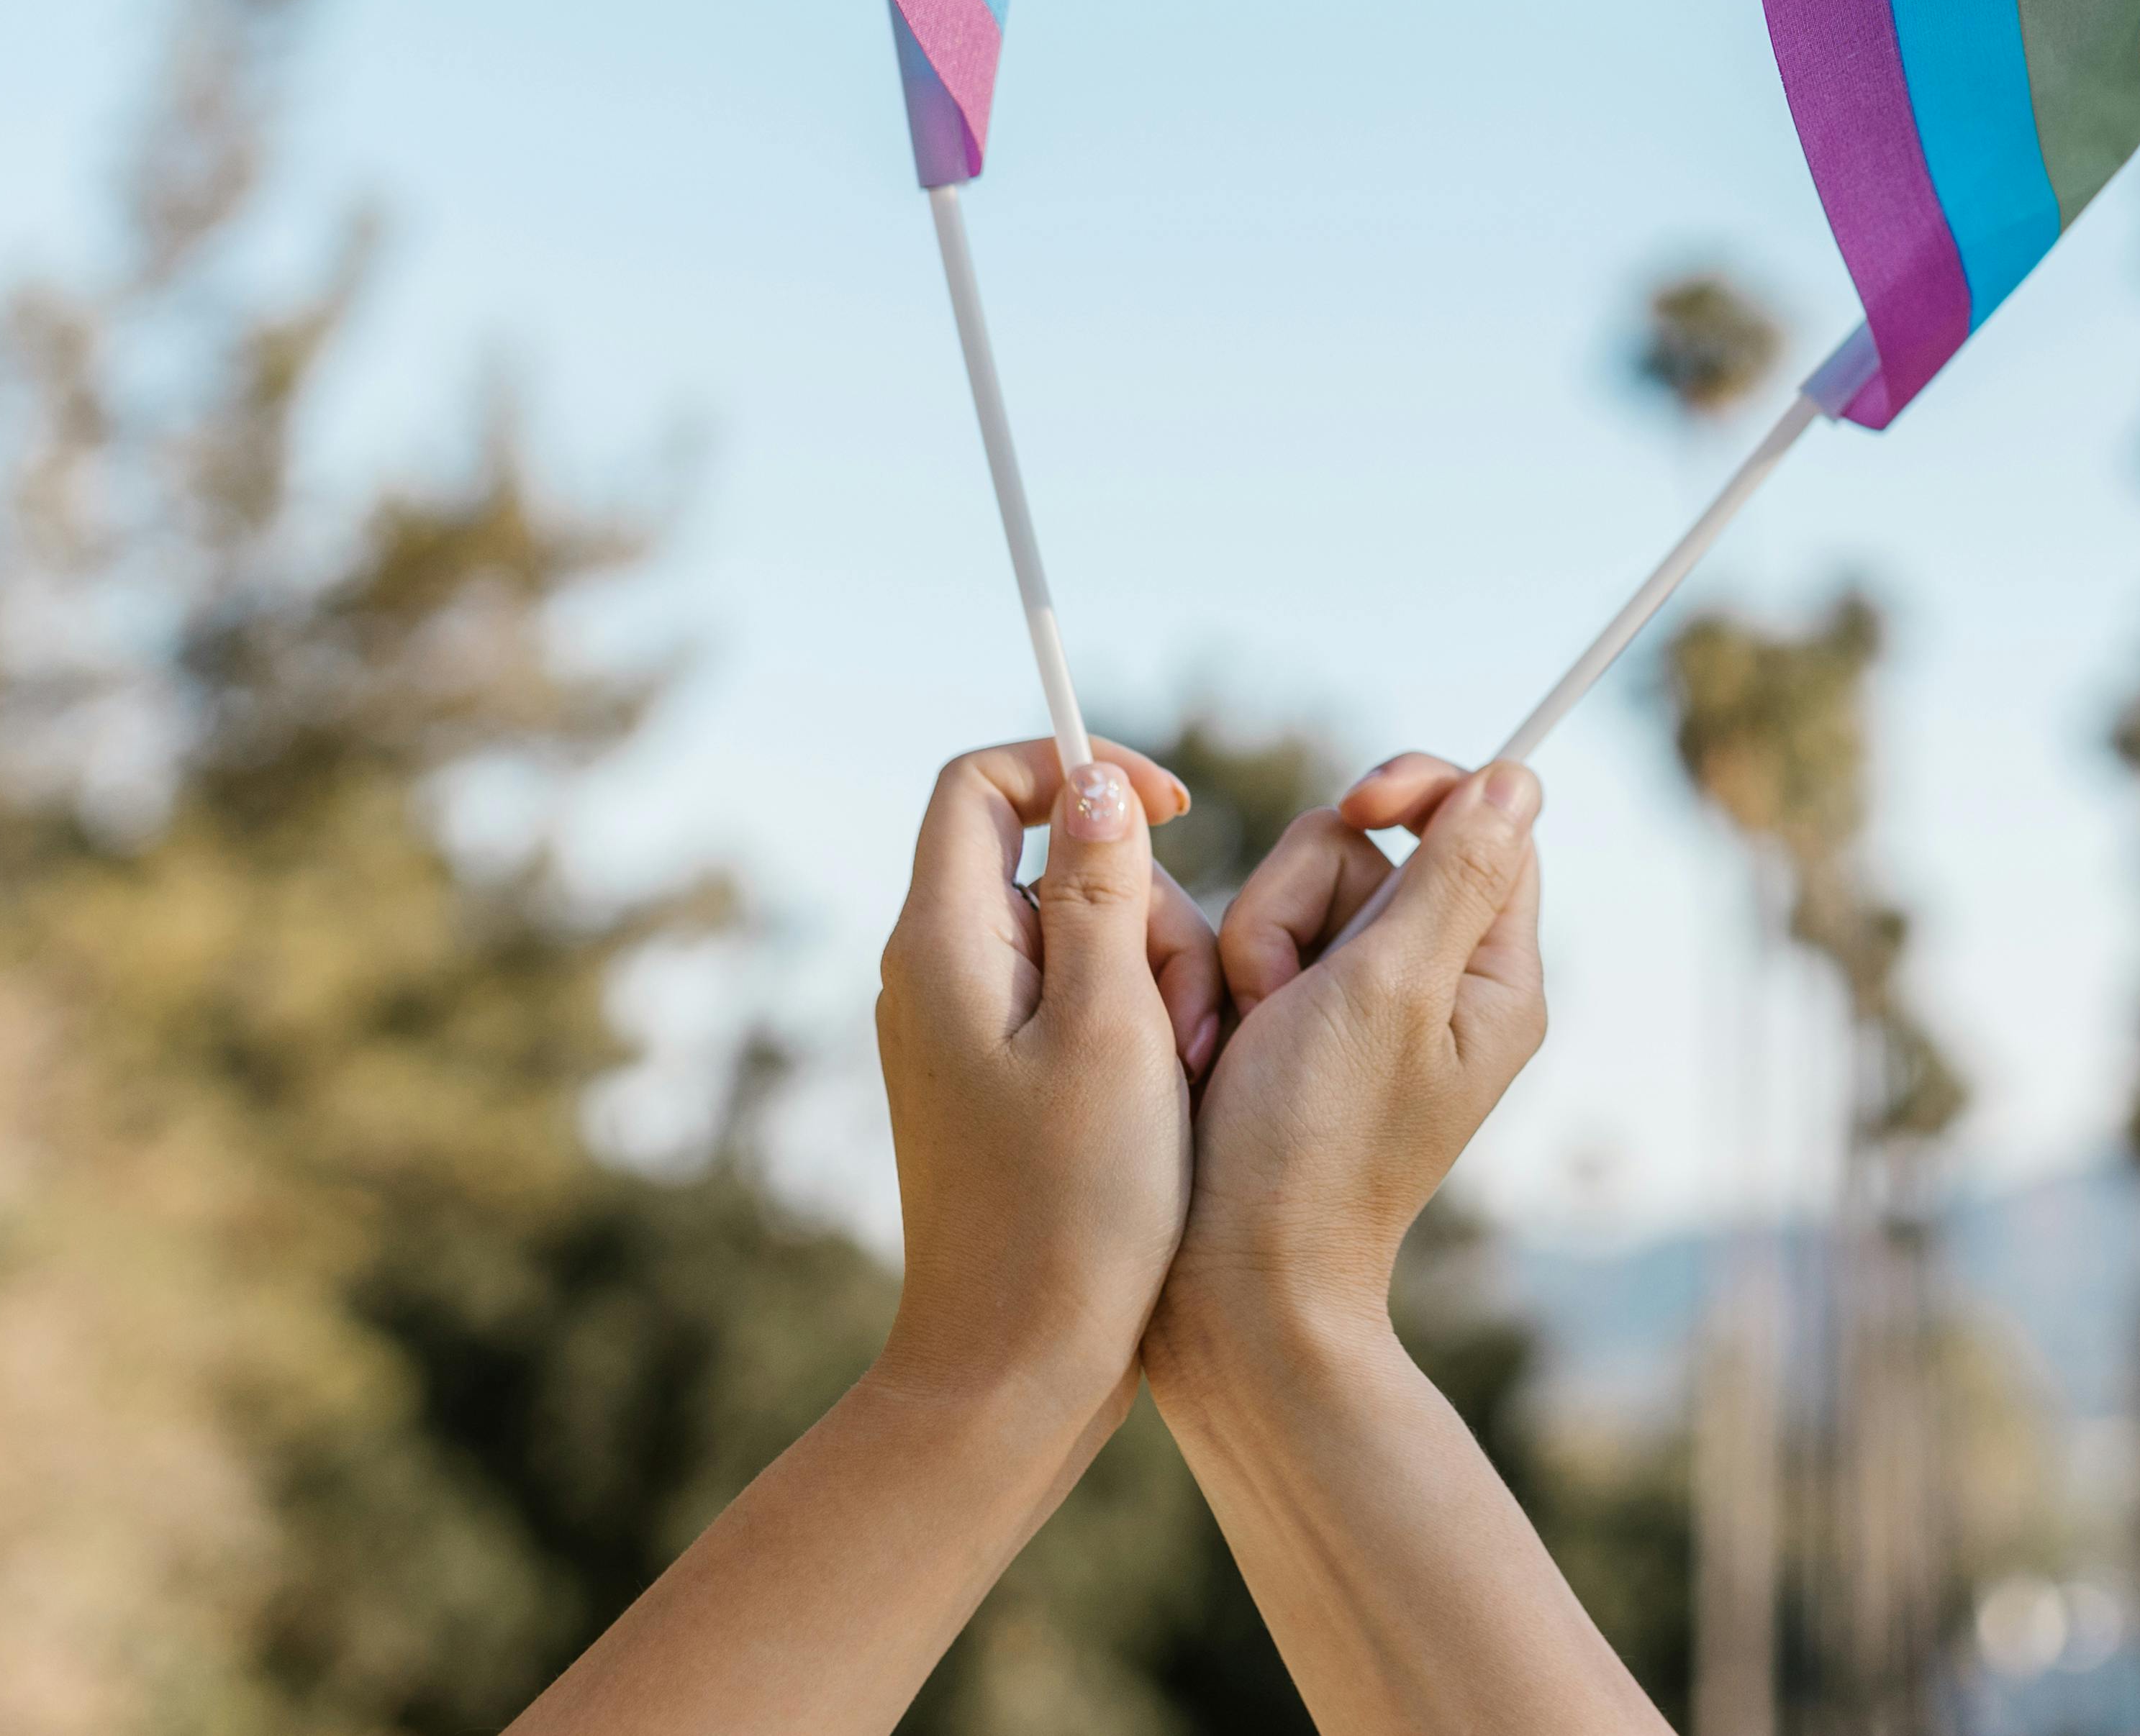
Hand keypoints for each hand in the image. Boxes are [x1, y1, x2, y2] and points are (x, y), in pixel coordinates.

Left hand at [871, 737, 1225, 1423]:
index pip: (984, 785)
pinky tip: (1176, 1103)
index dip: (1078, 769)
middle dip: (1152, 912)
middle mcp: (941, 976)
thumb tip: (1092, 787)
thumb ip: (1104, 895)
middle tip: (1198, 1011)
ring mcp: (970, 1033)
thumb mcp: (1111, 1032)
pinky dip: (1144, 1035)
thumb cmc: (1071, 1210)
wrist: (1016, 1369)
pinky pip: (1086, 1010)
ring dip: (1163, 982)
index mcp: (945, 945)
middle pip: (1061, 865)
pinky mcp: (1005, 1084)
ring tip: (1192, 1075)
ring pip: (1091, 939)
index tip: (1174, 812)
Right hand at [1156, 754, 1546, 1353]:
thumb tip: (1516, 778)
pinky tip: (1215, 1044)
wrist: (1228, 1280)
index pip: (1483, 826)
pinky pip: (1254, 945)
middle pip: (1369, 851)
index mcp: (1489, 978)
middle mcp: (1433, 984)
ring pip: (1297, 891)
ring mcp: (1357, 1006)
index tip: (1361, 806)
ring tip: (1242, 1030)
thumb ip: (1453, 876)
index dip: (1418, 793)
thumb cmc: (1312, 1145)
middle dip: (1303, 897)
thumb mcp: (1390, 992)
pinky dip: (1225, 978)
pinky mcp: (1289, 1026)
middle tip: (1284, 994)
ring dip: (1255, 943)